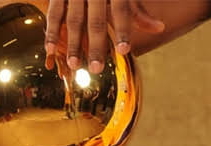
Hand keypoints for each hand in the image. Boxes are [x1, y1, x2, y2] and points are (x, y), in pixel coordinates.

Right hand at [44, 0, 164, 73]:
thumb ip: (138, 12)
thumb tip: (160, 28)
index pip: (121, 11)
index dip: (122, 31)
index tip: (124, 50)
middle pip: (95, 20)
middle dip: (95, 45)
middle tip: (96, 70)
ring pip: (73, 19)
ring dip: (72, 43)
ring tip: (74, 66)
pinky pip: (54, 13)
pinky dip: (51, 32)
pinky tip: (50, 51)